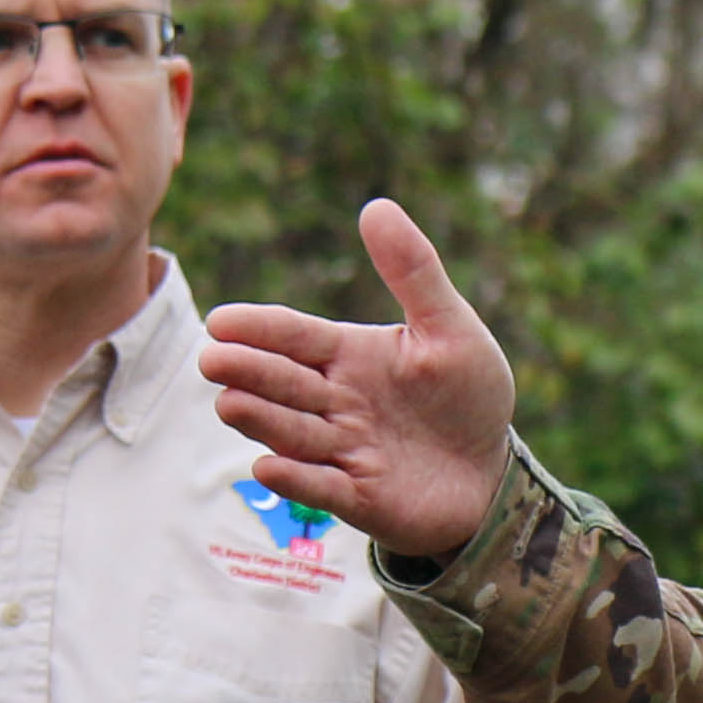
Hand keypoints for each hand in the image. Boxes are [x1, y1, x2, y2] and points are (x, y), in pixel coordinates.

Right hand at [197, 198, 521, 563]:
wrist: (490, 472)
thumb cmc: (468, 395)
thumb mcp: (450, 328)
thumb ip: (413, 272)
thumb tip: (375, 205)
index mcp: (349, 356)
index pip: (295, 337)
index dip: (259, 329)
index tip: (221, 322)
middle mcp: (335, 401)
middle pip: (283, 383)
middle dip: (248, 371)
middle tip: (212, 359)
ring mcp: (341, 450)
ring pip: (293, 431)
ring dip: (261, 419)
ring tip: (229, 403)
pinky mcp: (357, 496)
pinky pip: (321, 486)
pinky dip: (296, 478)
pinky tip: (267, 466)